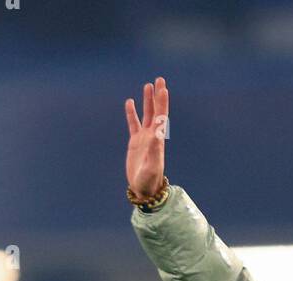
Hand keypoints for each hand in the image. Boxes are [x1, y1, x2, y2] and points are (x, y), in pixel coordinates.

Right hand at [124, 76, 168, 199]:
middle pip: (156, 111)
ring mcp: (144, 138)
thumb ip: (154, 152)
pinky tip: (130, 102)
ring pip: (146, 115)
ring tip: (148, 85)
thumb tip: (157, 135)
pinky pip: (133, 124)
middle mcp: (152, 136)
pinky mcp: (135, 143)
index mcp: (158, 140)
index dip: (162, 102)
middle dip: (158, 96)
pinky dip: (132, 113)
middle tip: (159, 79)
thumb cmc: (149, 181)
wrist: (144, 190)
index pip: (161, 116)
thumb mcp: (152, 167)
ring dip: (148, 100)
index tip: (163, 88)